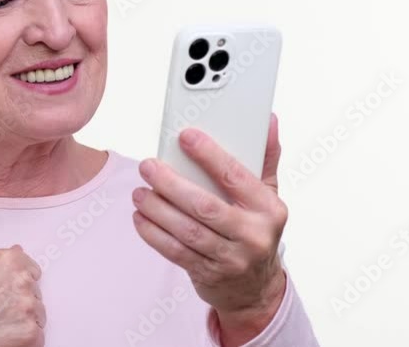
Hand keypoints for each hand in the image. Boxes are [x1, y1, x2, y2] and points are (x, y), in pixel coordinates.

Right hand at [0, 244, 46, 346]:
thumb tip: (14, 253)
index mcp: (7, 262)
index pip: (31, 269)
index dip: (19, 283)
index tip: (10, 292)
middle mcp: (20, 281)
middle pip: (34, 293)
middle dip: (18, 303)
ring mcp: (27, 307)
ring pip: (37, 315)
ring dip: (22, 322)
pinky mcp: (30, 333)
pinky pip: (37, 336)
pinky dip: (23, 341)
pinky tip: (0, 339)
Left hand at [132, 114, 287, 321]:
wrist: (256, 289)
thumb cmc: (257, 231)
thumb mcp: (268, 196)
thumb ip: (265, 158)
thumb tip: (268, 120)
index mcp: (269, 209)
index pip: (235, 176)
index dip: (209, 155)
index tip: (185, 136)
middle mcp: (253, 235)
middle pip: (205, 206)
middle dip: (172, 184)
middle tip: (148, 166)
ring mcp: (230, 258)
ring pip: (187, 231)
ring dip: (158, 210)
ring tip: (139, 192)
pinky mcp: (208, 274)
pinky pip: (176, 252)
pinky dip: (154, 234)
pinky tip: (140, 218)